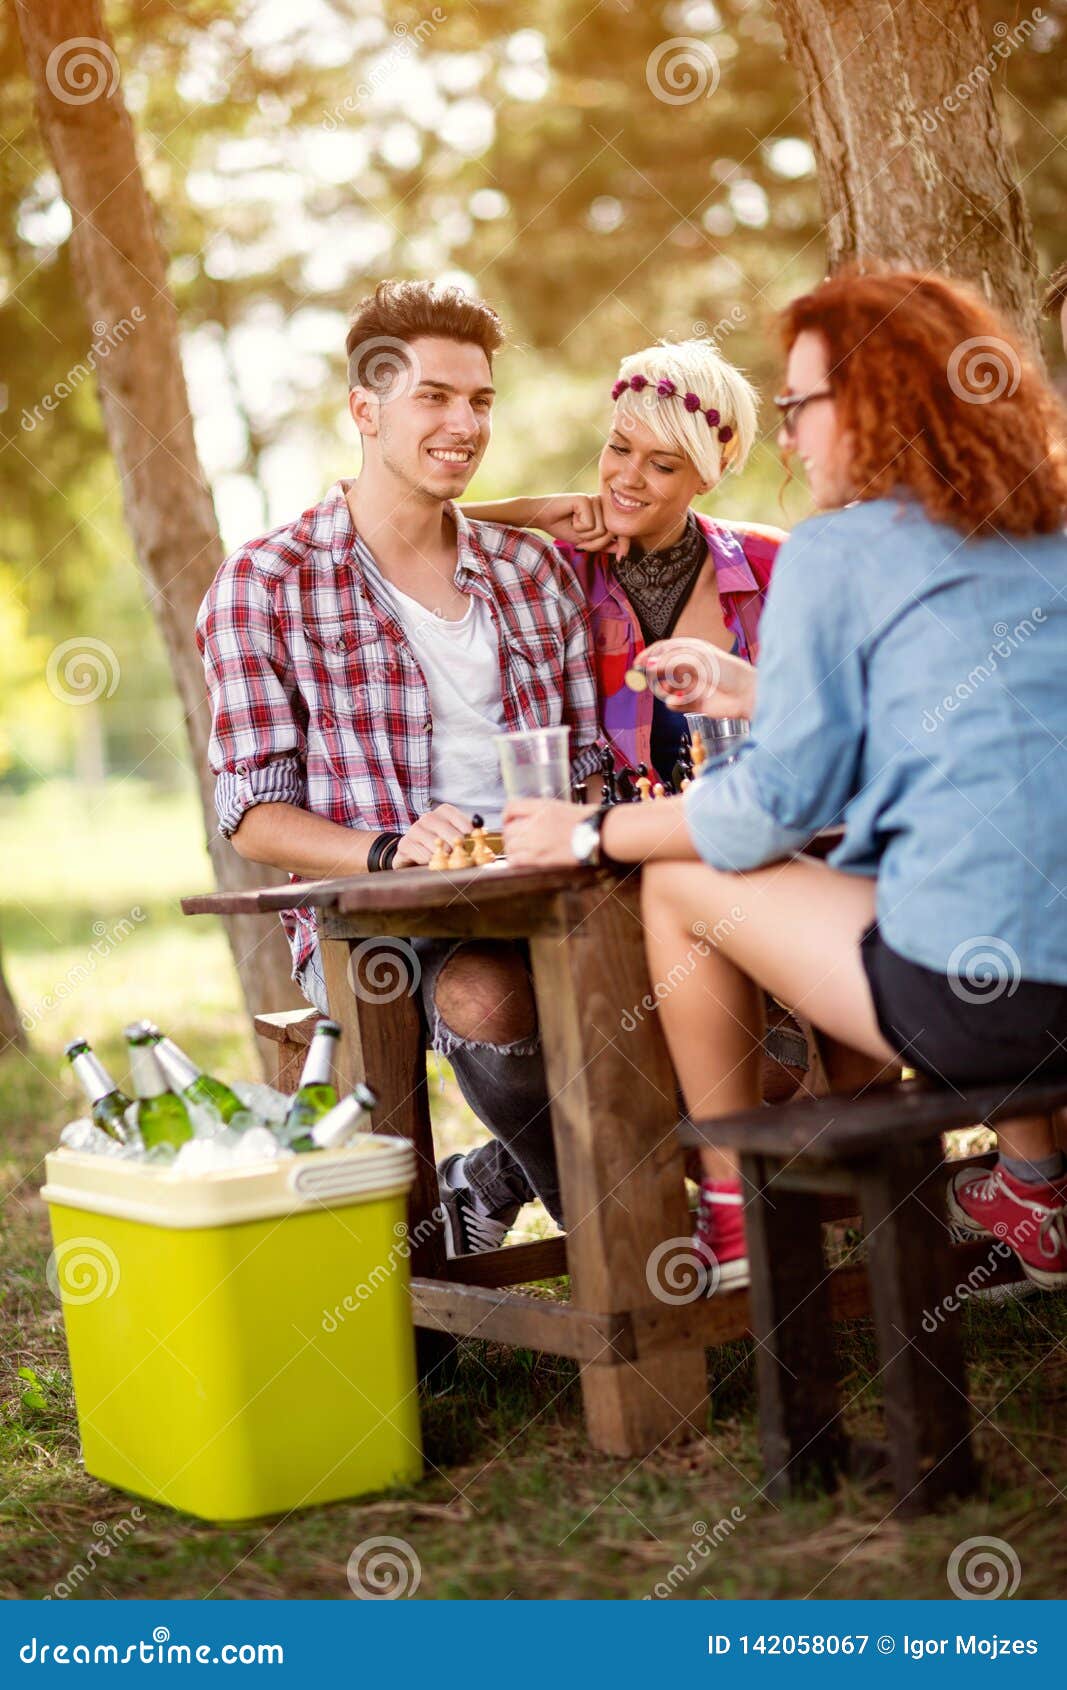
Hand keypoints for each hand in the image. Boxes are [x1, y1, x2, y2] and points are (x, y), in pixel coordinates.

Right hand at [393, 803, 472, 867]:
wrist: (412, 853)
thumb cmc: (439, 844)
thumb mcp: (455, 836)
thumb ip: (468, 833)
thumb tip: (483, 832)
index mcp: (443, 812)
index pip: (460, 819)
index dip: (468, 832)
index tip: (473, 842)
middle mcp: (428, 817)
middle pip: (450, 834)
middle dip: (457, 847)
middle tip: (459, 856)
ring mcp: (415, 830)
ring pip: (437, 845)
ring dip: (443, 856)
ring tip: (443, 859)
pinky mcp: (405, 844)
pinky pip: (424, 856)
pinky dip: (430, 861)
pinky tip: (428, 861)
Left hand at [503, 799, 595, 867]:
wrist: (599, 834)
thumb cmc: (588, 821)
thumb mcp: (563, 806)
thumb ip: (544, 811)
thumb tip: (531, 818)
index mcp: (542, 807)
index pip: (511, 807)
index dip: (506, 816)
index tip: (508, 821)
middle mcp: (536, 822)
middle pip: (509, 829)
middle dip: (511, 835)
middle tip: (516, 840)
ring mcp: (536, 840)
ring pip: (510, 845)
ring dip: (513, 849)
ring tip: (520, 852)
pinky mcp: (540, 858)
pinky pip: (516, 861)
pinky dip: (515, 862)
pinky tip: (522, 862)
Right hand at [529, 494, 629, 557]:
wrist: (542, 517)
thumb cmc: (562, 526)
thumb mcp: (586, 540)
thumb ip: (604, 544)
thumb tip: (623, 551)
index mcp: (605, 511)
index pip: (621, 529)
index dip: (623, 544)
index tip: (621, 558)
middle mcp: (602, 503)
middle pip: (611, 533)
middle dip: (595, 544)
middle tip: (580, 541)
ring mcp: (595, 499)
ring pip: (601, 530)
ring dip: (584, 535)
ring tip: (574, 525)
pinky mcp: (585, 499)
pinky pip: (590, 524)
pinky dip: (578, 527)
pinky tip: (570, 518)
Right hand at [636, 638, 756, 717]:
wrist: (746, 695)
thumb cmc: (727, 672)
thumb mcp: (697, 661)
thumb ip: (670, 662)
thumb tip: (647, 664)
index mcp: (690, 650)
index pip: (663, 649)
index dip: (648, 655)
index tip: (637, 664)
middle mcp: (688, 667)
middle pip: (660, 670)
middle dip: (654, 676)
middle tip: (648, 681)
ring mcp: (690, 685)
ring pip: (665, 689)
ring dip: (665, 691)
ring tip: (672, 691)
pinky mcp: (693, 703)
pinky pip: (674, 704)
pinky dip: (675, 704)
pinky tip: (683, 702)